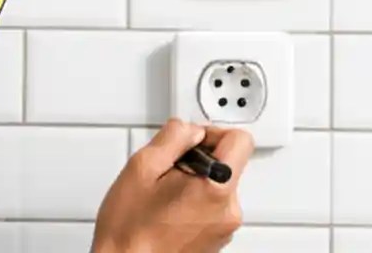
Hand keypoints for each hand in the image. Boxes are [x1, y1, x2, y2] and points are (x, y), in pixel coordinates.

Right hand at [91, 118, 253, 252]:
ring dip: (194, 181)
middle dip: (199, 159)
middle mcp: (228, 211)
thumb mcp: (142, 167)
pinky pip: (213, 207)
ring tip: (163, 195)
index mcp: (215, 188)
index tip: (191, 140)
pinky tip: (168, 210)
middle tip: (166, 171)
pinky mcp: (216, 240)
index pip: (241, 140)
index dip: (213, 132)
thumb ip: (173, 137)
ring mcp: (224, 229)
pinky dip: (194, 201)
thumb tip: (190, 130)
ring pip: (218, 185)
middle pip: (228, 163)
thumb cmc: (130, 229)